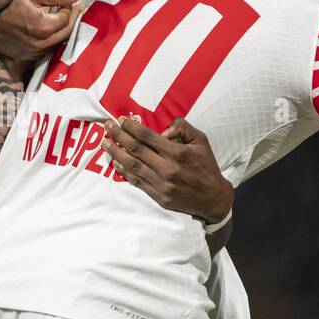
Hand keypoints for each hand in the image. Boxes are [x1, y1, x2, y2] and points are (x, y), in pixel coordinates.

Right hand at [0, 0, 80, 62]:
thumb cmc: (3, 2)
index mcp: (43, 27)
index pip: (66, 19)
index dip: (71, 8)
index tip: (73, 1)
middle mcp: (39, 44)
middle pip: (65, 34)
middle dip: (71, 20)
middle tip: (74, 9)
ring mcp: (30, 53)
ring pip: (55, 44)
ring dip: (62, 32)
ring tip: (63, 19)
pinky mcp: (23, 56)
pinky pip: (43, 50)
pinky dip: (50, 41)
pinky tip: (49, 31)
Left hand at [102, 117, 232, 222]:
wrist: (213, 198)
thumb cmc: (206, 166)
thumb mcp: (201, 141)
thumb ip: (183, 128)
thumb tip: (163, 129)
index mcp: (178, 153)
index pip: (148, 136)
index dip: (131, 127)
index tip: (121, 119)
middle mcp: (168, 168)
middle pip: (136, 149)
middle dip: (118, 135)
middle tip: (107, 126)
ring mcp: (161, 184)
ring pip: (132, 165)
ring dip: (116, 153)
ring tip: (106, 143)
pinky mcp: (158, 196)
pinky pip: (136, 181)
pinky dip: (124, 171)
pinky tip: (115, 162)